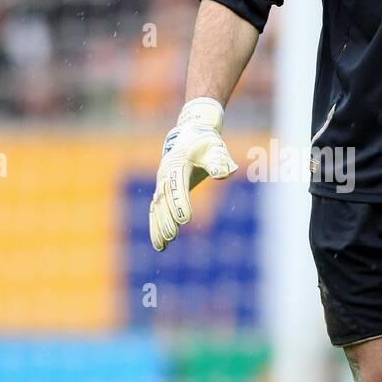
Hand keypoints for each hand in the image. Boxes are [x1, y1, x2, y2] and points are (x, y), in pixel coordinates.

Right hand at [149, 97, 237, 251]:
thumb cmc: (206, 144)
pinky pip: (155, 210)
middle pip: (164, 200)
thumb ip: (219, 161)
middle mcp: (165, 175)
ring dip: (158, 226)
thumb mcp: (215, 149)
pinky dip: (155, 226)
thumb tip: (226, 171)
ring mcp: (161, 183)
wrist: (189, 135)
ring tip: (162, 246)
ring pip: (157, 208)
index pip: (177, 186)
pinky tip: (160, 244)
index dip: (180, 202)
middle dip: (167, 218)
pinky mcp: (162, 191)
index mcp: (178, 165)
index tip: (184, 219)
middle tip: (172, 236)